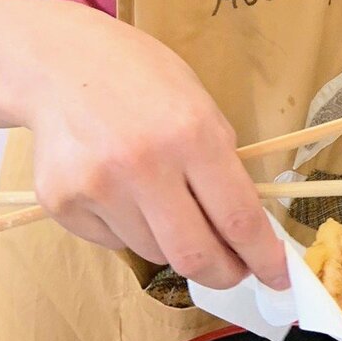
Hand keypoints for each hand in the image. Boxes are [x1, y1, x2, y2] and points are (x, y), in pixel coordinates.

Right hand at [21, 0, 288, 290]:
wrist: (63, 63)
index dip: (263, 257)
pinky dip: (132, 231)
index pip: (239, 218)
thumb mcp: (202, 106)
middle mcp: (144, 166)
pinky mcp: (63, 205)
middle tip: (235, 272)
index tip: (278, 277)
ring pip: (154, 253)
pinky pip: (115, 242)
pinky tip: (124, 192)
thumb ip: (222, 164)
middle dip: (224, 274)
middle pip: (195, 255)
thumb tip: (248, 228)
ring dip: (174, 244)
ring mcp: (99, 188)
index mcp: (192, 135)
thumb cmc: (143, 80)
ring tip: (167, 204)